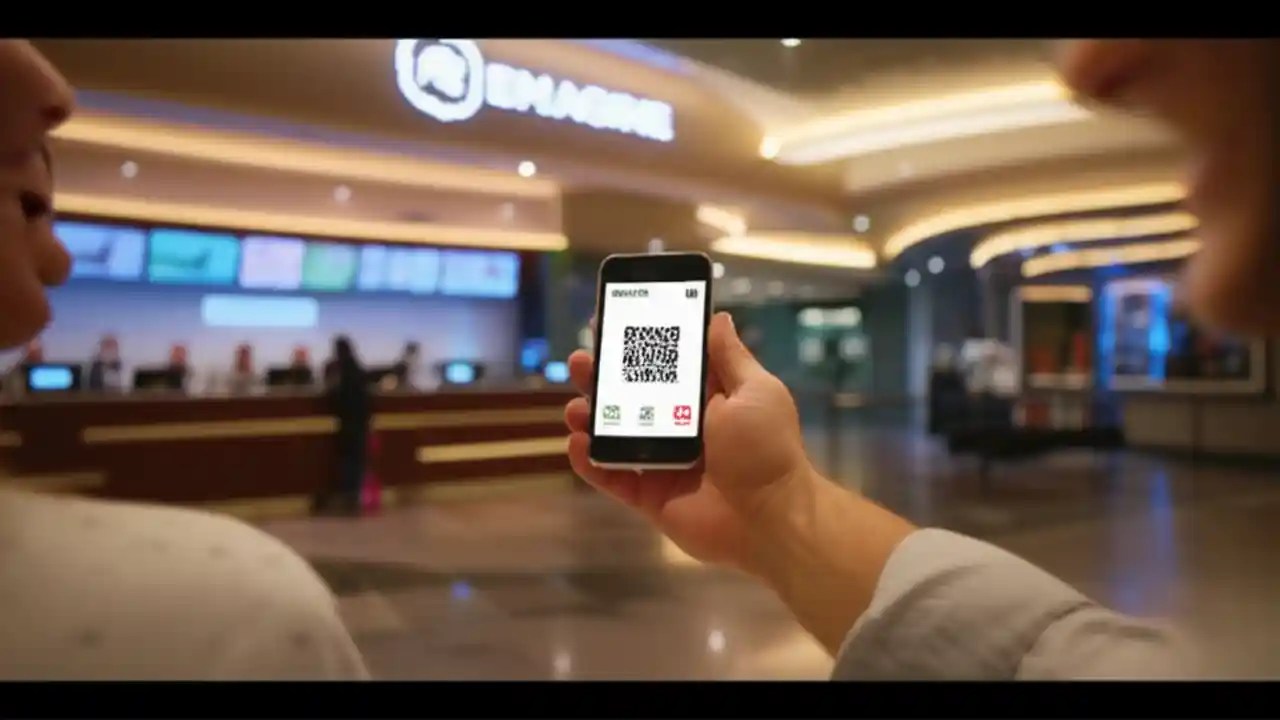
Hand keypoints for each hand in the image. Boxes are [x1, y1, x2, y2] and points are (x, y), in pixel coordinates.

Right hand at [564, 312, 813, 573]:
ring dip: (590, 417)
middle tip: (581, 361)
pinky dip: (590, 462)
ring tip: (574, 407)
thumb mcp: (755, 391)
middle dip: (603, 378)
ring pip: (615, 435)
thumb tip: (718, 317)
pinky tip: (576, 443)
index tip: (613, 323)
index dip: (639, 346)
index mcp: (706, 400)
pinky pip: (611, 476)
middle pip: (632, 398)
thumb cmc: (765, 449)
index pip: (665, 366)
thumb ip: (730, 357)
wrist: (770, 517)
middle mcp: (680, 428)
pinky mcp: (649, 495)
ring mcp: (661, 462)